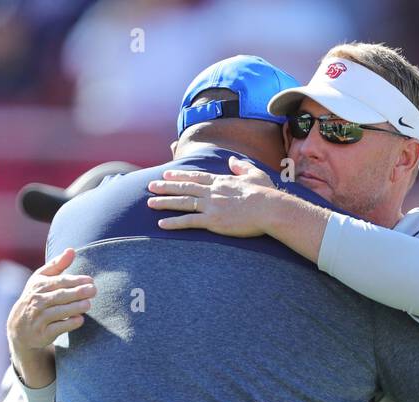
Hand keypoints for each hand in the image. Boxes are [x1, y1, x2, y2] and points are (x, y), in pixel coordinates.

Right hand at [8, 248, 94, 356]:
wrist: (20, 327)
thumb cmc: (36, 298)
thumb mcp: (42, 280)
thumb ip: (57, 265)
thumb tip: (71, 250)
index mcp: (38, 286)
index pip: (58, 282)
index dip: (74, 281)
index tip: (90, 280)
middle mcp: (37, 301)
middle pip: (59, 296)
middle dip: (77, 293)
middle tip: (93, 290)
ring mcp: (38, 318)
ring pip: (58, 312)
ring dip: (74, 308)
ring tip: (88, 304)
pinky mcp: (42, 334)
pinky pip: (56, 328)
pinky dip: (68, 324)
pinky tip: (80, 320)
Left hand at [146, 156, 278, 235]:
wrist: (269, 208)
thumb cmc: (266, 194)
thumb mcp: (255, 175)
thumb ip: (241, 167)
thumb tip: (232, 161)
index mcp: (221, 181)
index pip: (196, 177)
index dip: (180, 175)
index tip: (167, 173)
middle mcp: (212, 192)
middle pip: (184, 187)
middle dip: (165, 186)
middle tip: (151, 185)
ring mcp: (211, 206)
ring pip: (182, 202)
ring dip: (164, 202)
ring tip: (150, 203)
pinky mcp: (213, 221)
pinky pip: (188, 222)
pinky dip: (174, 222)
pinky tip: (161, 224)